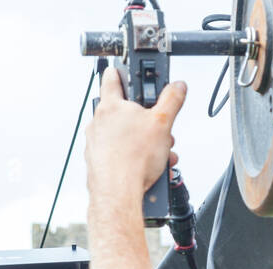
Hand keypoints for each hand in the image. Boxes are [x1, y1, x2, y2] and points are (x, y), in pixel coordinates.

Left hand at [86, 69, 186, 199]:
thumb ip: (172, 100)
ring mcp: (94, 145)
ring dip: (143, 143)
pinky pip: (118, 155)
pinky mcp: (96, 164)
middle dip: (144, 120)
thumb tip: (178, 86)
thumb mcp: (162, 123)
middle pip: (123, 112)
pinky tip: (147, 169)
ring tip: (159, 155)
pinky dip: (133, 159)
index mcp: (110, 107)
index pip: (111, 78)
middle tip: (158, 129)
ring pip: (123, 137)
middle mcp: (97, 124)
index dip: (120, 71)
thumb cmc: (133, 159)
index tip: (122, 70)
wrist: (117, 194)